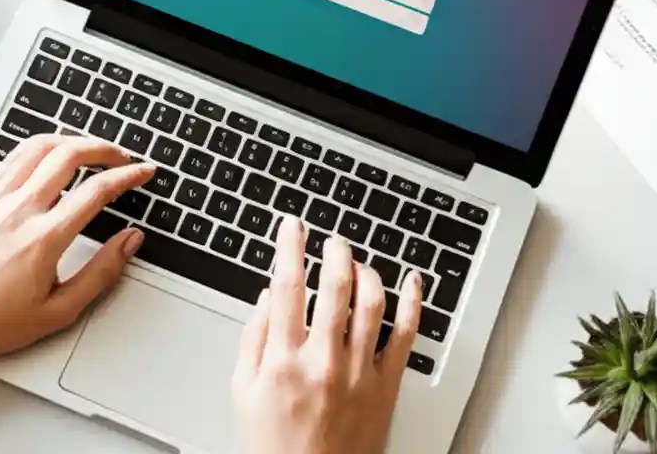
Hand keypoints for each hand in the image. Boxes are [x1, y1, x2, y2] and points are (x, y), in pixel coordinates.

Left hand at [0, 134, 155, 370]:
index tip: (144, 173)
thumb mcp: (59, 311)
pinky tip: (51, 156)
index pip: (96, 190)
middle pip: (70, 154)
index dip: (128, 176)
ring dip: (72, 140)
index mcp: (43, 239)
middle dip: (105, 148)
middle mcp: (19, 210)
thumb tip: (130, 241)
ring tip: (91, 149)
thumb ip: (101, 272)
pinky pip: (14, 157)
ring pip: (40, 146)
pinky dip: (41, 147)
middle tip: (122, 157)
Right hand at [233, 216, 422, 453]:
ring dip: (367, 271)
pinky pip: (407, 336)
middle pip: (335, 286)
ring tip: (358, 262)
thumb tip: (266, 298)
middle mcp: (323, 361)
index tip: (293, 226)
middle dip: (334, 252)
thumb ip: (252, 340)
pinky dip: (413, 302)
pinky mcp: (386, 386)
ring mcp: (359, 372)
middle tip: (332, 240)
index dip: (290, 247)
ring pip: (372, 303)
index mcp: (283, 360)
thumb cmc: (275, 446)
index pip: (288, 286)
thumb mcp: (242, 393)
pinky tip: (412, 281)